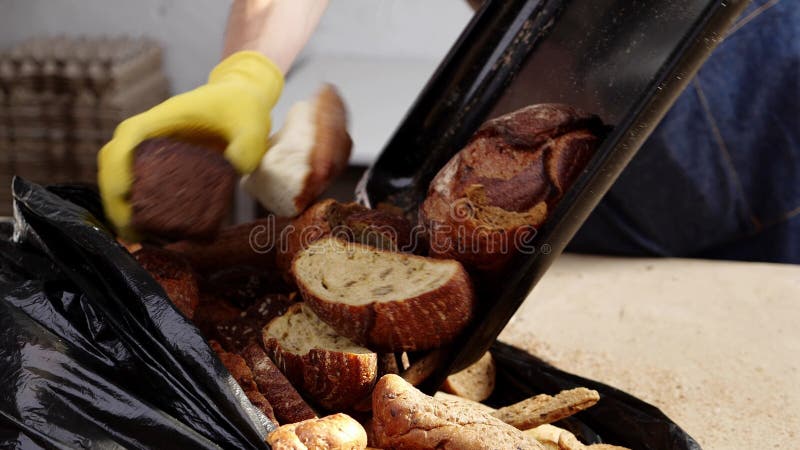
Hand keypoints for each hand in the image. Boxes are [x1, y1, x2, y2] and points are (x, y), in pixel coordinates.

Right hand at [97, 51, 283, 235]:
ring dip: (122, 209)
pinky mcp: (157, 166)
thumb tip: (235, 169)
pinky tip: (151, 234)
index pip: (128, 138)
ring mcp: (149, 151)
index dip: (120, 165)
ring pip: (118, 179)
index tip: (124, 195)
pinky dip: (137, 210)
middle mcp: (147, 134)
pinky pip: (137, 188)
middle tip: (132, 231)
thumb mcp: (251, 124)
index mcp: (162, 118)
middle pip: (112, 163)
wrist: (239, 102)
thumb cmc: (241, 109)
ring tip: (139, 238)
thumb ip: (246, 145)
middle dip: (114, 198)